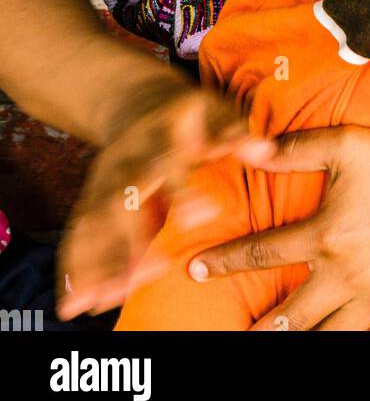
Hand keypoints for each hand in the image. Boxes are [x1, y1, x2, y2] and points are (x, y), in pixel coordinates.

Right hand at [55, 79, 272, 319]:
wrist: (136, 98)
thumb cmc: (188, 113)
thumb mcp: (214, 110)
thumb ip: (236, 132)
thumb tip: (265, 150)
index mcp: (159, 137)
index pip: (170, 164)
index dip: (183, 190)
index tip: (203, 215)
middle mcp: (126, 160)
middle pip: (122, 200)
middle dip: (129, 240)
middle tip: (145, 277)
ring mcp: (103, 180)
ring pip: (94, 221)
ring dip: (96, 261)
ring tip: (99, 302)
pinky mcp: (89, 198)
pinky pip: (77, 233)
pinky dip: (74, 267)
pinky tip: (74, 302)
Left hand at [187, 124, 369, 330]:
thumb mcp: (348, 143)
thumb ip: (296, 147)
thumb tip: (250, 147)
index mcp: (326, 233)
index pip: (261, 253)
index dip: (221, 262)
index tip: (194, 271)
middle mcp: (345, 274)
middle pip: (288, 316)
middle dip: (257, 328)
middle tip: (236, 334)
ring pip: (326, 337)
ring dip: (297, 342)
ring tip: (275, 345)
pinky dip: (353, 347)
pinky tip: (337, 345)